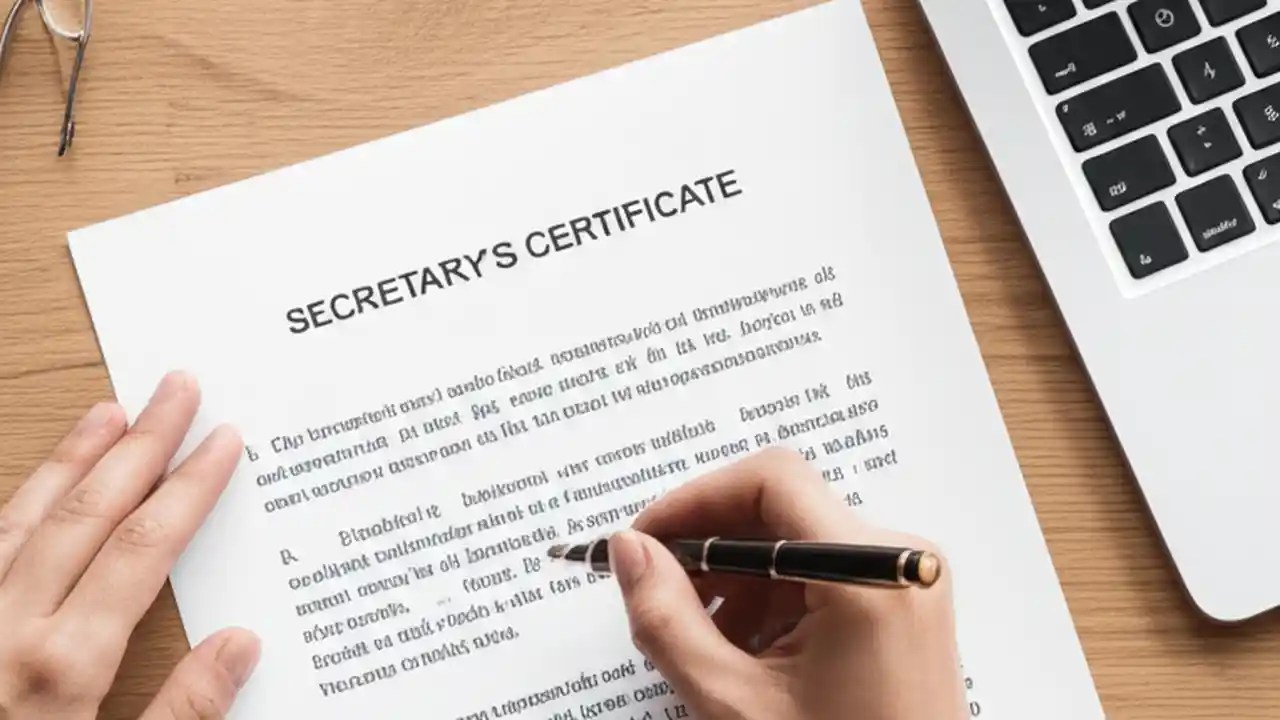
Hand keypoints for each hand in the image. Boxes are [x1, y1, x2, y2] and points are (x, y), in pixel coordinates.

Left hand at [0, 372, 259, 719]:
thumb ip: (180, 715)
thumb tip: (240, 645)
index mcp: (61, 665)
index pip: (144, 548)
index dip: (188, 487)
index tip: (221, 440)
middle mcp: (6, 629)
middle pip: (88, 512)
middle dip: (139, 443)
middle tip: (175, 387)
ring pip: (22, 516)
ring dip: (71, 457)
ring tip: (109, 410)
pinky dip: (14, 502)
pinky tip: (29, 486)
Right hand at [610, 448, 965, 719]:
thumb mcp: (734, 702)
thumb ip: (669, 619)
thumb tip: (627, 548)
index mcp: (870, 573)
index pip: (771, 480)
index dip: (696, 499)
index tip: (645, 539)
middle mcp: (900, 560)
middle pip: (781, 509)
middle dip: (711, 549)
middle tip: (658, 596)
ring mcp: (905, 582)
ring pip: (796, 542)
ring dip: (737, 581)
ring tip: (704, 644)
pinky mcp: (901, 607)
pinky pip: (821, 575)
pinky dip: (771, 603)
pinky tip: (745, 654)